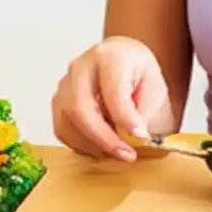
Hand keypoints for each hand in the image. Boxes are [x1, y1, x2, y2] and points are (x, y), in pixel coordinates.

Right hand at [52, 36, 173, 160]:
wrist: (121, 60)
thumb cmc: (137, 73)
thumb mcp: (153, 85)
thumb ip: (143, 110)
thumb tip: (133, 136)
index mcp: (109, 57)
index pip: (112, 90)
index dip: (125, 117)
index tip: (140, 136)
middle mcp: (81, 67)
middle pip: (80, 108)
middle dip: (104, 138)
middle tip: (127, 155)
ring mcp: (65, 84)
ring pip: (68, 122)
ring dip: (93, 145)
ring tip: (117, 152)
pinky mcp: (58, 101)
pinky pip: (63, 130)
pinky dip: (81, 145)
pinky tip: (101, 147)